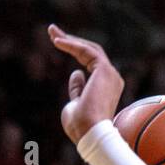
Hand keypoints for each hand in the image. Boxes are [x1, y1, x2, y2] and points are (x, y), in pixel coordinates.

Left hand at [48, 24, 124, 144]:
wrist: (90, 134)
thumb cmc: (81, 126)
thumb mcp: (75, 104)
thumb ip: (77, 89)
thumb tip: (76, 73)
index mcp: (107, 86)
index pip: (90, 63)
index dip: (73, 50)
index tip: (57, 43)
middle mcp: (112, 78)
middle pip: (90, 52)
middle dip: (71, 40)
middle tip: (52, 31)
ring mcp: (110, 73)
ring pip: (89, 49)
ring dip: (70, 39)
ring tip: (52, 32)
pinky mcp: (105, 70)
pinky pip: (86, 51)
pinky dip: (72, 45)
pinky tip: (57, 42)